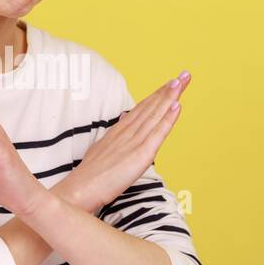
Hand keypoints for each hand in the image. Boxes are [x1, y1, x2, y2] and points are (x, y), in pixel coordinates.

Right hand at [60, 71, 190, 211]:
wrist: (79, 190)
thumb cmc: (89, 176)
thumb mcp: (102, 148)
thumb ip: (115, 134)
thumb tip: (124, 118)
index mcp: (119, 132)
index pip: (141, 109)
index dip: (157, 95)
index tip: (170, 83)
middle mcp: (127, 132)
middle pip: (151, 107)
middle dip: (168, 90)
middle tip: (184, 75)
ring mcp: (134, 142)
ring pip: (155, 115)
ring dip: (170, 97)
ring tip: (182, 81)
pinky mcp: (140, 154)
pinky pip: (158, 133)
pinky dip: (168, 118)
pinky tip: (178, 105)